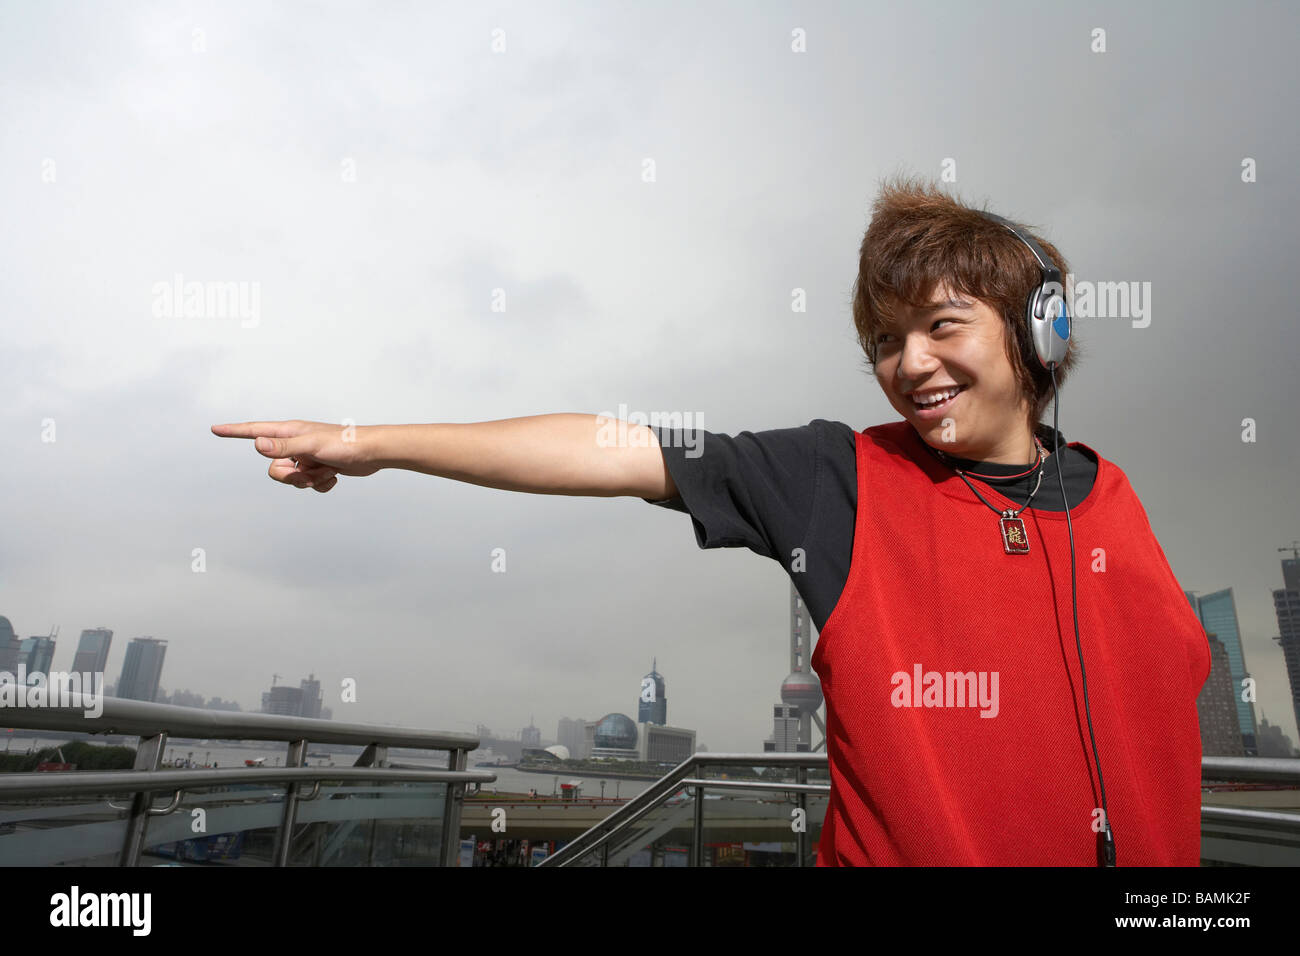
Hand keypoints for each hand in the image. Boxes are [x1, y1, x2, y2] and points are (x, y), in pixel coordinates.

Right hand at [210, 419, 379, 491]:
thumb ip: (284, 447)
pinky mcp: (319, 468)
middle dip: (291, 476)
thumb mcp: (312, 446)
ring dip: (308, 481)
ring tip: (326, 471)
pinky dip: (320, 485)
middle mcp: (296, 444)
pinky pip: (308, 485)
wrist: (372, 453)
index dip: (234, 431)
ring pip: (291, 479)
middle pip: (274, 468)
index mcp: (290, 432)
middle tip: (311, 469)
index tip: (215, 429)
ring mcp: (307, 457)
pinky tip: (334, 476)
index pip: (255, 431)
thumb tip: (257, 443)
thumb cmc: (345, 444)